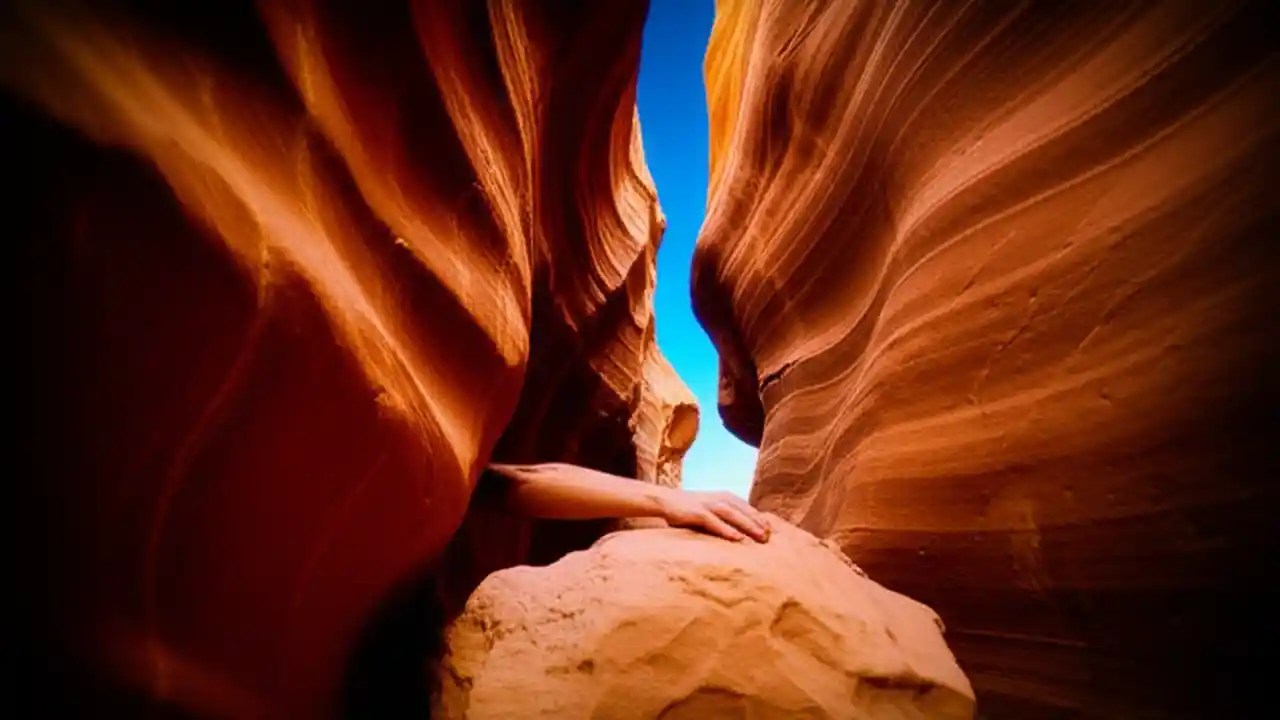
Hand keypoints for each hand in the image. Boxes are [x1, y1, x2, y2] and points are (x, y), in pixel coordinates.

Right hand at [657, 489, 771, 542]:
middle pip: (744, 511)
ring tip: (760, 537)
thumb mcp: (712, 508)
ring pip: (733, 515)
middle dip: (758, 523)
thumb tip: (744, 530)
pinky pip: (715, 522)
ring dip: (748, 525)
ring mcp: (709, 504)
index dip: (761, 519)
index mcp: (726, 497)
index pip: (748, 508)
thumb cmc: (691, 508)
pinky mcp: (697, 512)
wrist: (666, 500)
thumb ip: (727, 516)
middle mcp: (720, 498)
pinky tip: (737, 538)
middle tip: (771, 536)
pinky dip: (727, 530)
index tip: (773, 531)